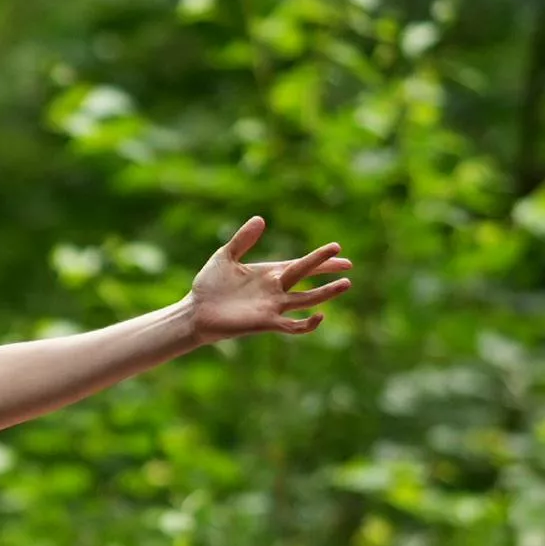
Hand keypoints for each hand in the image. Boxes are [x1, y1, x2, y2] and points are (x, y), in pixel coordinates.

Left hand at [184, 216, 356, 339]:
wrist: (196, 312)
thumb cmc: (209, 285)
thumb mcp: (225, 256)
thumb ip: (243, 239)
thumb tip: (260, 219)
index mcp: (269, 272)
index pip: (301, 264)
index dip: (320, 259)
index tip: (338, 250)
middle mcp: (275, 289)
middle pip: (307, 277)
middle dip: (326, 269)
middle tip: (348, 264)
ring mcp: (273, 307)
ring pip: (306, 300)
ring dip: (325, 293)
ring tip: (346, 284)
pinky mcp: (266, 323)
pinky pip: (292, 326)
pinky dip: (307, 324)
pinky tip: (320, 315)